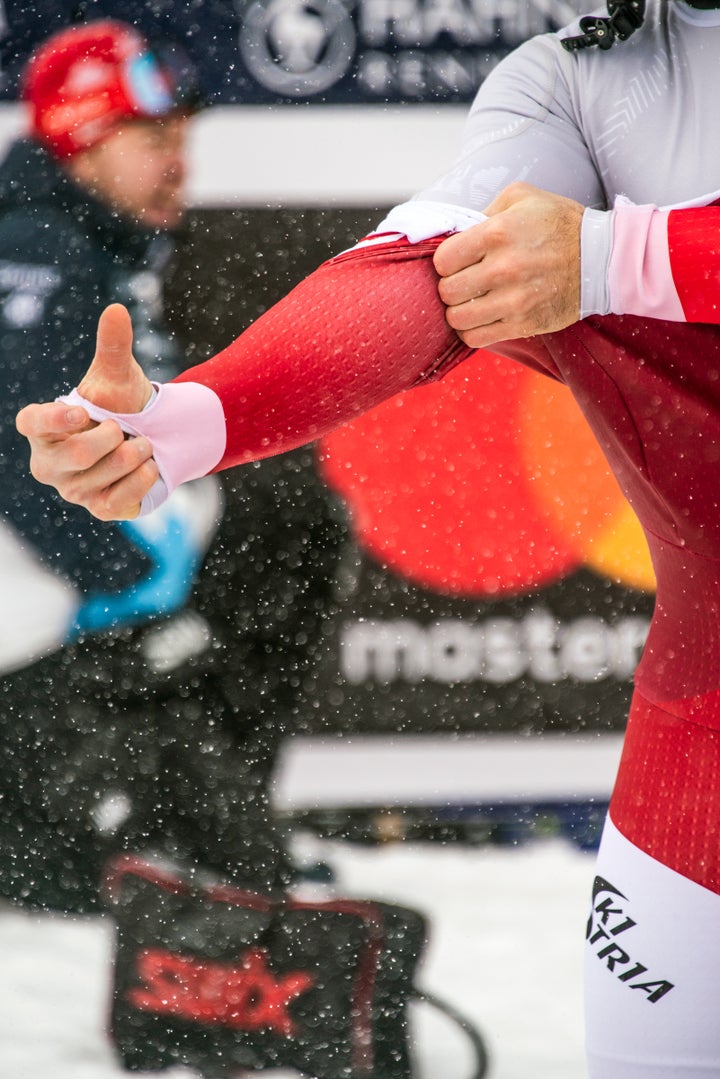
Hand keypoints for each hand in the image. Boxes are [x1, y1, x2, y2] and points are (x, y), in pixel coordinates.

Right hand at [15, 304, 155, 519]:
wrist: (148, 438)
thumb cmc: (119, 406)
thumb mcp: (118, 376)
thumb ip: (113, 345)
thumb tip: (116, 309)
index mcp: (43, 427)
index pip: (32, 423)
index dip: (54, 419)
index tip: (83, 411)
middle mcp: (49, 461)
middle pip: (80, 454)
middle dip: (116, 438)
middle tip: (129, 430)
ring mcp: (72, 489)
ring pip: (107, 474)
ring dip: (137, 455)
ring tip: (142, 445)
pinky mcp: (98, 509)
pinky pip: (122, 499)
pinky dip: (144, 478)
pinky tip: (149, 467)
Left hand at [433, 182, 582, 347]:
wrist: (601, 258)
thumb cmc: (559, 224)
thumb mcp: (522, 198)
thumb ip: (485, 211)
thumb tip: (457, 233)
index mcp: (497, 233)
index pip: (443, 259)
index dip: (446, 262)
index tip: (457, 261)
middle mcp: (503, 268)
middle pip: (447, 291)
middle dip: (451, 287)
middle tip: (464, 283)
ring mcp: (513, 300)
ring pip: (458, 318)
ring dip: (459, 311)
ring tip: (470, 303)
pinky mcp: (523, 324)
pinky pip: (477, 338)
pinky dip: (472, 331)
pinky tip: (481, 319)